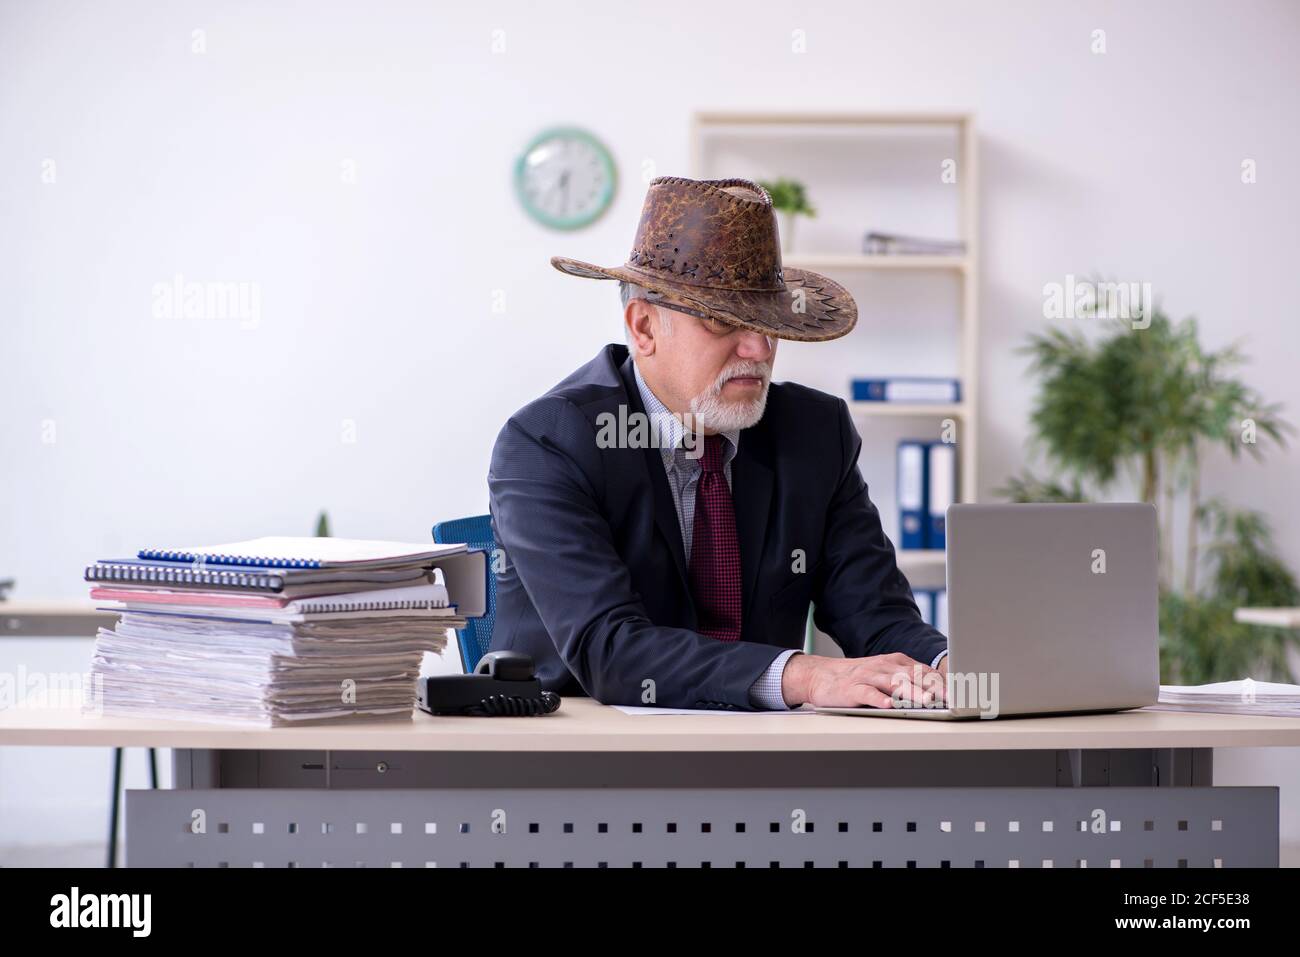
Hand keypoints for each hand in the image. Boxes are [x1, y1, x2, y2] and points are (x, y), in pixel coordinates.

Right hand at [782, 652, 947, 708]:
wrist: (821, 675)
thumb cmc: (858, 677)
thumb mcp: (885, 673)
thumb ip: (908, 678)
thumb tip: (939, 688)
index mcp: (895, 662)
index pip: (923, 671)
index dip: (941, 682)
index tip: (958, 693)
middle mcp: (883, 666)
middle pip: (912, 675)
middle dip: (932, 686)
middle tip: (949, 698)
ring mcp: (867, 676)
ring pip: (893, 683)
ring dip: (911, 692)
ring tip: (925, 700)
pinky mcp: (852, 688)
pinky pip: (867, 693)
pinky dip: (878, 698)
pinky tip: (888, 704)